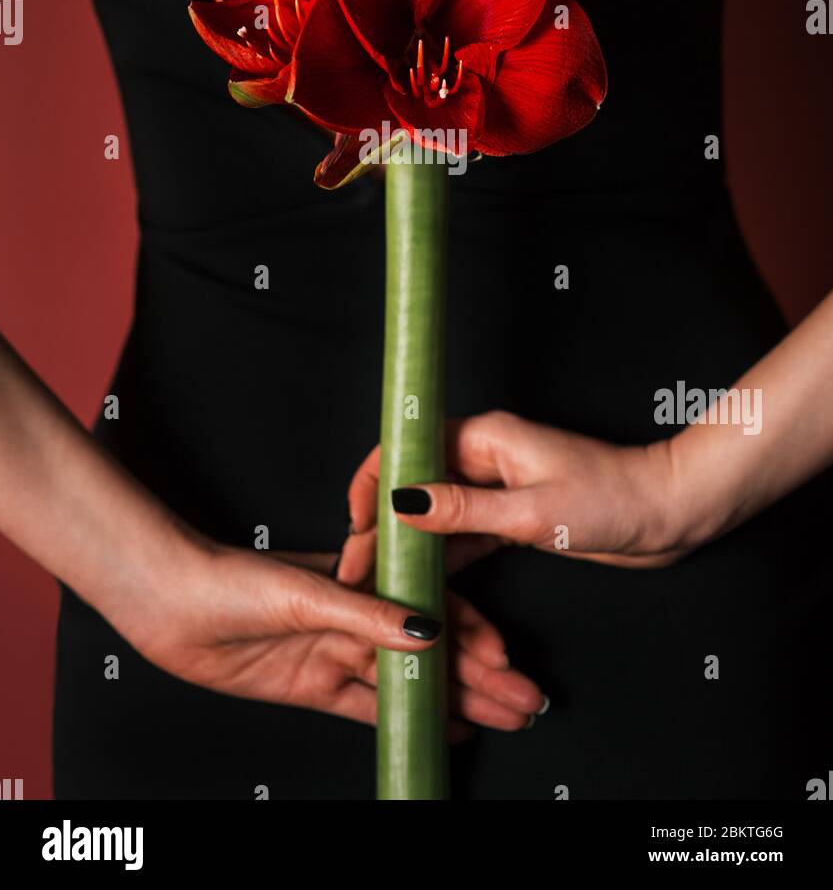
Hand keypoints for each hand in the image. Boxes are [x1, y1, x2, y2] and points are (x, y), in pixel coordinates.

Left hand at [111, 533, 545, 733]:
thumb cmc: (231, 577)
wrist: (169, 602)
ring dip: (456, 699)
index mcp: (360, 580)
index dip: (472, 634)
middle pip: (430, 651)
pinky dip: (408, 719)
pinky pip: (369, 708)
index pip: (432, 608)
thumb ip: (369, 615)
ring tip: (503, 717)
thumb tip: (428, 632)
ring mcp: (334, 653)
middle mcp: (354, 617)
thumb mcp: (307, 591)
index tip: (506, 657)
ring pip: (408, 682)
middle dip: (481, 675)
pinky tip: (446, 728)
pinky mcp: (311, 685)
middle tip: (524, 701)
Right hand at [340, 410, 686, 578]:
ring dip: (409, 544)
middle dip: (383, 522)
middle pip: (417, 484)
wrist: (667, 514)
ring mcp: (498, 488)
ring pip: (437, 514)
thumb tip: (401, 501)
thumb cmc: (611, 499)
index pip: (409, 448)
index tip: (353, 519)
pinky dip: (442, 557)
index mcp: (485, 436)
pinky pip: (464, 535)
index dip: (374, 480)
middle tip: (357, 565)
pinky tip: (419, 583)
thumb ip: (462, 509)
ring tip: (378, 580)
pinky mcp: (513, 518)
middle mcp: (485, 457)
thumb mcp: (531, 510)